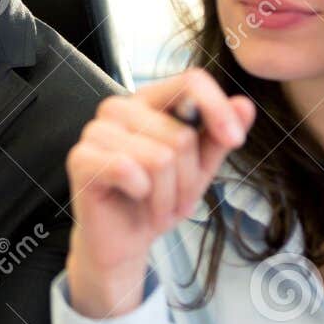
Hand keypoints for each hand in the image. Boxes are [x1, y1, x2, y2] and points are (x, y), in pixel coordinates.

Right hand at [65, 68, 255, 318]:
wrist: (123, 242)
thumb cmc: (156, 200)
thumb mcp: (199, 169)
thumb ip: (218, 136)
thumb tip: (243, 105)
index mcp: (148, 101)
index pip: (190, 81)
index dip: (217, 109)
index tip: (235, 141)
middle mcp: (119, 108)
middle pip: (180, 133)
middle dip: (188, 178)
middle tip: (177, 199)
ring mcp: (95, 131)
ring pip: (159, 157)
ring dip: (167, 194)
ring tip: (158, 206)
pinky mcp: (80, 159)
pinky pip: (128, 169)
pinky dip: (142, 194)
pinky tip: (135, 199)